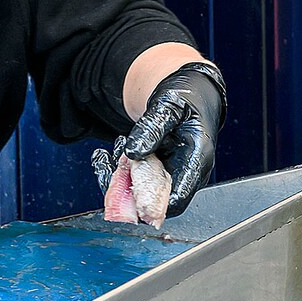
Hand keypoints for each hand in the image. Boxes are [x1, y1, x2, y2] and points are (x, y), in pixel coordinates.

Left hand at [117, 61, 226, 215]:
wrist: (189, 95)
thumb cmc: (186, 99)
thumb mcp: (169, 106)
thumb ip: (152, 128)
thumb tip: (133, 152)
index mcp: (196, 160)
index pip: (177, 197)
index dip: (152, 205)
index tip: (128, 194)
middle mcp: (185, 174)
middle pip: (154, 202)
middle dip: (127, 185)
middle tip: (116, 158)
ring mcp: (170, 176)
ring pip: (139, 195)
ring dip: (118, 177)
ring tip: (117, 145)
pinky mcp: (157, 174)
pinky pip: (133, 185)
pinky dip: (114, 173)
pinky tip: (105, 156)